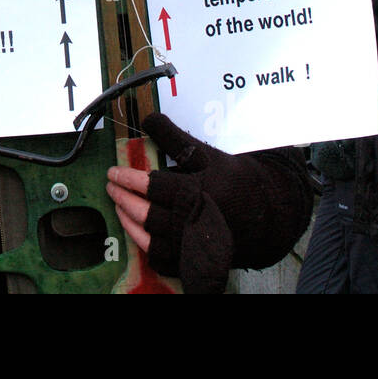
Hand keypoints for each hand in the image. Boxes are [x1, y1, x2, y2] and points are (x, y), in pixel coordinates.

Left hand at [106, 114, 234, 292]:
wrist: (266, 213)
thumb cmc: (235, 180)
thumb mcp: (207, 155)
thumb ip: (174, 138)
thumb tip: (149, 118)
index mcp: (196, 194)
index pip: (151, 187)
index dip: (128, 179)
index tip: (113, 172)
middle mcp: (193, 223)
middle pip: (146, 214)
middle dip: (123, 199)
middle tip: (111, 187)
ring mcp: (193, 246)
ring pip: (150, 239)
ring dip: (129, 222)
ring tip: (118, 206)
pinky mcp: (195, 260)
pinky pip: (162, 260)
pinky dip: (146, 247)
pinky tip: (137, 232)